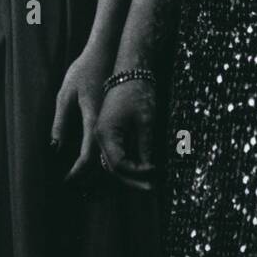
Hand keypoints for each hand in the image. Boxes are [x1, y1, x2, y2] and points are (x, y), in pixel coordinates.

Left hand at [54, 40, 114, 185]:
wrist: (107, 51)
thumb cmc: (83, 70)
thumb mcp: (65, 95)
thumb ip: (60, 122)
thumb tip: (54, 147)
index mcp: (93, 119)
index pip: (87, 154)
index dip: (78, 171)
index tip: (67, 182)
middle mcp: (107, 123)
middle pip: (102, 159)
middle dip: (90, 178)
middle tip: (77, 191)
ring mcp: (114, 120)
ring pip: (109, 152)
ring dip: (97, 170)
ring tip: (85, 184)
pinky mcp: (116, 117)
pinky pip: (112, 142)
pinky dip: (103, 155)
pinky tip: (95, 162)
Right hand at [95, 78, 156, 192]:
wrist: (132, 68)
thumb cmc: (137, 91)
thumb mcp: (145, 121)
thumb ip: (145, 148)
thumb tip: (149, 171)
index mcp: (104, 133)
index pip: (118, 164)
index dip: (138, 173)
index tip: (156, 174)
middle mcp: (100, 135)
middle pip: (113, 167)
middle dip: (134, 178)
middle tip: (154, 188)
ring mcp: (103, 132)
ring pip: (114, 161)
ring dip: (132, 171)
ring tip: (150, 181)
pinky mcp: (110, 128)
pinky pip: (117, 151)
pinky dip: (130, 160)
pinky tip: (145, 166)